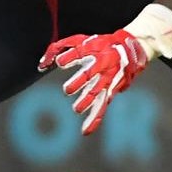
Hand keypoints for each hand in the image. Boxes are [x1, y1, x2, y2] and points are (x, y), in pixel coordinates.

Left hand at [39, 31, 156, 134]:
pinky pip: (102, 107)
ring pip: (97, 94)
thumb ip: (58, 50)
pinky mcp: (110, 92)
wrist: (130, 50)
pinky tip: (85, 131)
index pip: (80, 54)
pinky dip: (94, 120)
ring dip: (87, 101)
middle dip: (79, 82)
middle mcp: (102, 67)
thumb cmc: (99, 45)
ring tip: (76, 109)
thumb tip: (41, 66)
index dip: (70, 58)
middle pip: (90, 76)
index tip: (60, 63)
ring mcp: (107, 81)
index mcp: (94, 52)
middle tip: (68, 90)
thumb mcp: (79, 41)